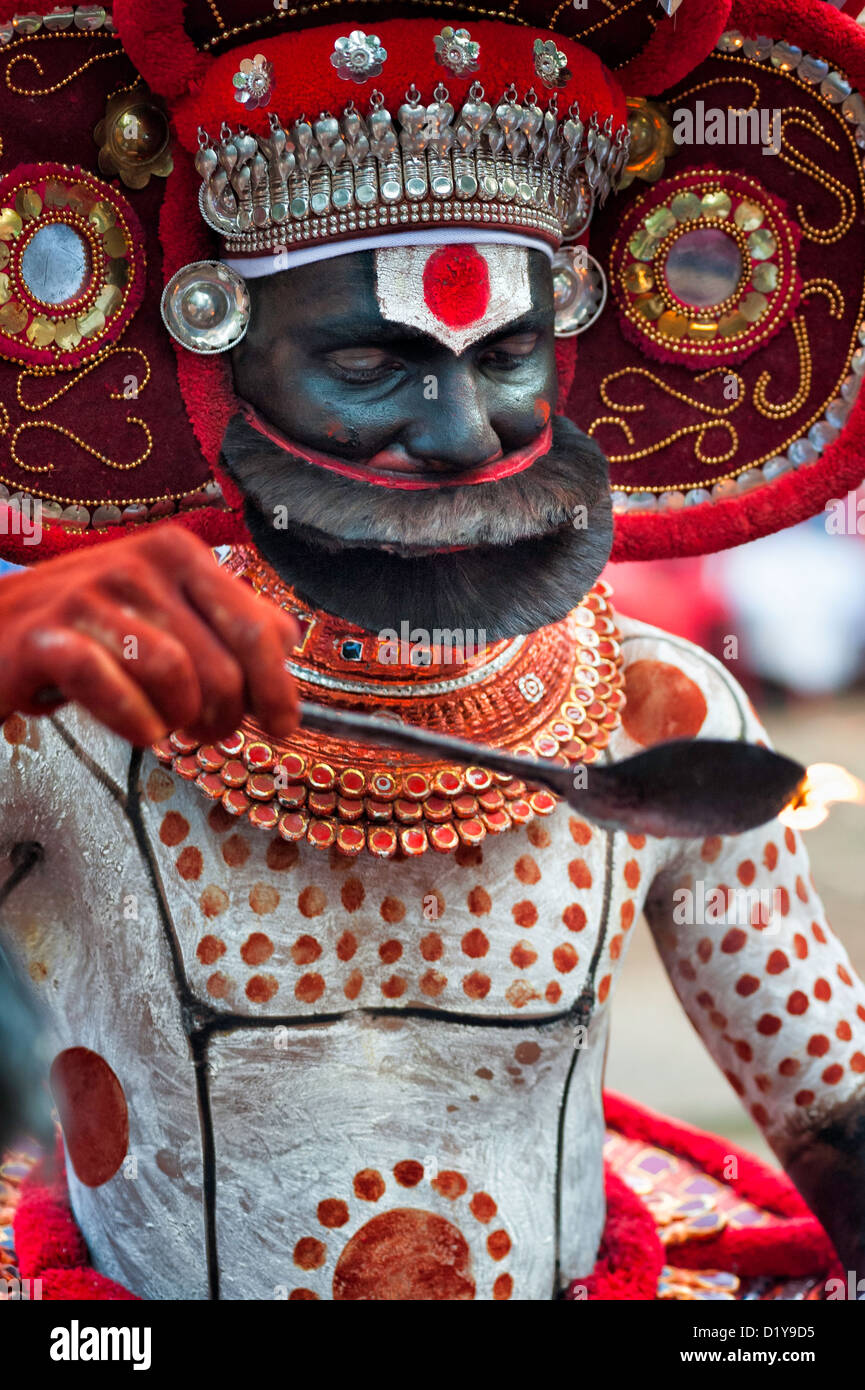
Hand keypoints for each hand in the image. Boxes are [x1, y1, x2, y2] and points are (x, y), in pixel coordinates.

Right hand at [0, 526, 298, 745]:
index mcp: (176, 553)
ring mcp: (88, 595)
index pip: (256, 628)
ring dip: (179, 719)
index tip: (281, 725)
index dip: (277, 687)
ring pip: (174, 674)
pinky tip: (138, 731)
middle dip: (226, 716)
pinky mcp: (44, 636)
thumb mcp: (164, 608)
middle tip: (210, 735)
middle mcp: (136, 563)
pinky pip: (112, 687)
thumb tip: (289, 637)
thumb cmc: (88, 628)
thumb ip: (227, 618)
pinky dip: (135, 722)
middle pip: (221, 664)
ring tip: (167, 728)